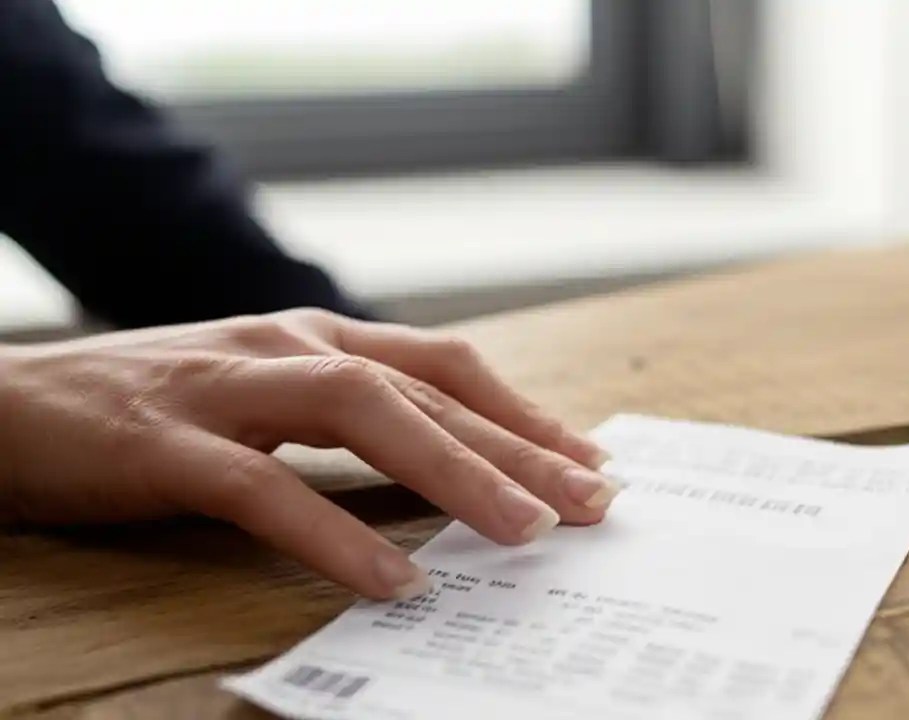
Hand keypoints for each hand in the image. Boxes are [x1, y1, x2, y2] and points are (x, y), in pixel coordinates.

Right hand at [0, 309, 616, 599]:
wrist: (5, 403)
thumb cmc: (149, 407)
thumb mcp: (262, 397)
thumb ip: (343, 415)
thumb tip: (443, 462)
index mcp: (312, 337)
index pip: (443, 366)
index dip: (523, 410)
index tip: (590, 459)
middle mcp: (284, 345)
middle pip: (425, 390)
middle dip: (518, 446)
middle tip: (594, 502)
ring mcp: (225, 389)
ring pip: (363, 416)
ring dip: (455, 473)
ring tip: (526, 533)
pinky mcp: (164, 444)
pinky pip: (264, 489)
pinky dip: (334, 534)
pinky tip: (392, 580)